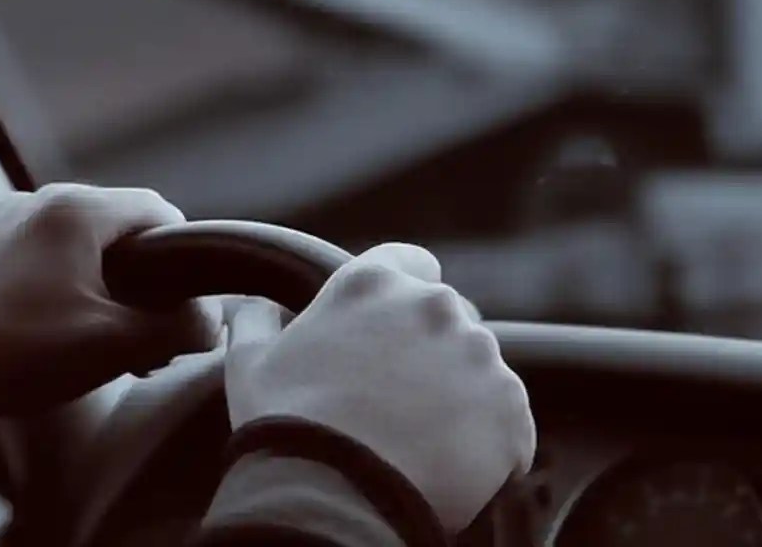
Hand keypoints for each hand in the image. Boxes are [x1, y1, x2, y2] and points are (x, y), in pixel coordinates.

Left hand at [0, 184, 217, 432]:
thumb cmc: (14, 352)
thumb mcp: (113, 346)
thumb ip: (177, 328)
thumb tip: (211, 322)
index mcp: (79, 209)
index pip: (161, 212)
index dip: (187, 259)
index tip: (187, 307)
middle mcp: (42, 199)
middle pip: (122, 229)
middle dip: (145, 282)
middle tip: (148, 337)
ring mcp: (6, 220)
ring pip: (83, 244)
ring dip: (106, 288)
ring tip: (105, 343)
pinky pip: (46, 254)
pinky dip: (68, 286)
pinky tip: (59, 335)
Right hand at [224, 244, 535, 532]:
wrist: (327, 497)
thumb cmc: (284, 427)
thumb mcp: (251, 365)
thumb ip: (255, 322)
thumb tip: (251, 307)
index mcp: (375, 283)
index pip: (413, 264)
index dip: (405, 296)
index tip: (394, 332)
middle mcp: (435, 307)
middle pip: (451, 321)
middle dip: (433, 355)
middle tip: (400, 403)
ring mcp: (480, 356)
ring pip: (481, 372)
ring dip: (462, 399)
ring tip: (420, 444)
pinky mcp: (510, 408)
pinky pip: (509, 424)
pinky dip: (489, 446)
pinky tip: (448, 470)